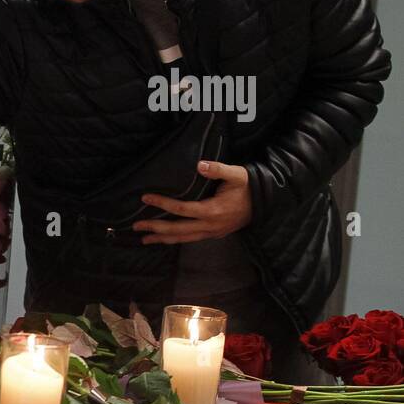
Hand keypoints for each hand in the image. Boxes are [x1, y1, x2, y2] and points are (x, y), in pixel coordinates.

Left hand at [133, 160, 252, 244]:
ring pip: (182, 238)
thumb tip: (199, 164)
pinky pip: (190, 239)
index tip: (145, 198)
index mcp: (213, 210)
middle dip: (155, 228)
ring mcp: (212, 232)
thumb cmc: (249, 187)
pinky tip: (164, 238)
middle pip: (177, 229)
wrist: (266, 203)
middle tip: (136, 226)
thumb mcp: (236, 174)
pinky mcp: (213, 234)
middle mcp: (210, 225)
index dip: (162, 203)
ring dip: (162, 239)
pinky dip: (175, 239)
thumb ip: (218, 169)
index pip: (181, 209)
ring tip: (144, 239)